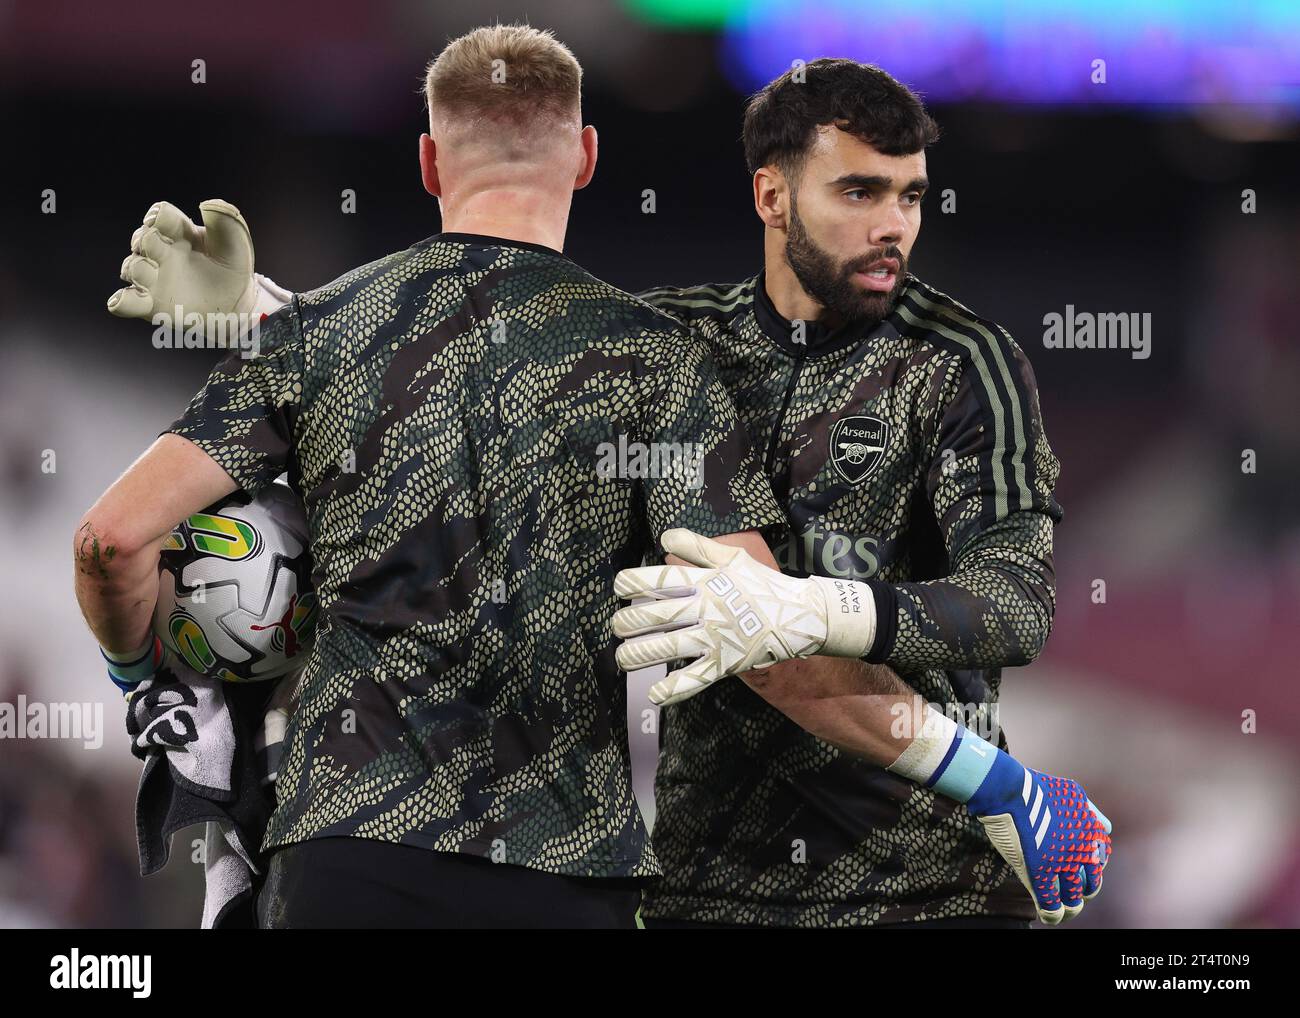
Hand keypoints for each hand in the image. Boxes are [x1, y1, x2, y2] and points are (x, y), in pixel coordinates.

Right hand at [107, 198, 255, 320]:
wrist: (236, 304)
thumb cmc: (232, 267)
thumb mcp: (236, 243)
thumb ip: (226, 221)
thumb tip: (208, 205)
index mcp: (179, 232)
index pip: (160, 215)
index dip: (157, 215)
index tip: (158, 220)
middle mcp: (161, 252)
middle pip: (141, 239)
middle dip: (143, 240)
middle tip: (155, 248)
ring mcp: (153, 278)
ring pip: (131, 268)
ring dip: (135, 269)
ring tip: (151, 273)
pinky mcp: (150, 304)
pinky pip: (126, 302)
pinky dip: (121, 302)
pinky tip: (122, 302)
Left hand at [612, 529, 875, 705]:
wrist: (802, 615)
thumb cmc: (763, 585)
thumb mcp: (732, 558)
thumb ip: (697, 546)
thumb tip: (664, 535)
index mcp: (708, 582)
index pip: (665, 579)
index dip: (636, 582)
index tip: (619, 587)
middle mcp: (709, 609)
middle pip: (661, 615)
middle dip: (631, 621)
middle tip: (617, 626)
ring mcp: (717, 638)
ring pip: (670, 647)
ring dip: (640, 654)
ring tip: (622, 659)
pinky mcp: (727, 664)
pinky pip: (697, 678)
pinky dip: (675, 688)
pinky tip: (654, 694)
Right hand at [966, 751, 1112, 924]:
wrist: (1008, 789)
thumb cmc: (1034, 787)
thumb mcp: (1072, 793)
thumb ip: (1091, 812)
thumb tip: (1106, 829)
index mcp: (1091, 833)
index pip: (1101, 862)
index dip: (1091, 871)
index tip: (1081, 873)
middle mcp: (1081, 850)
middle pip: (1091, 884)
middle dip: (1083, 891)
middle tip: (1072, 892)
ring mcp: (1060, 863)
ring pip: (1073, 899)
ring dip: (1070, 909)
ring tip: (1063, 911)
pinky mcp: (1039, 872)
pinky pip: (1051, 903)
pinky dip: (1052, 914)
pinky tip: (1048, 917)